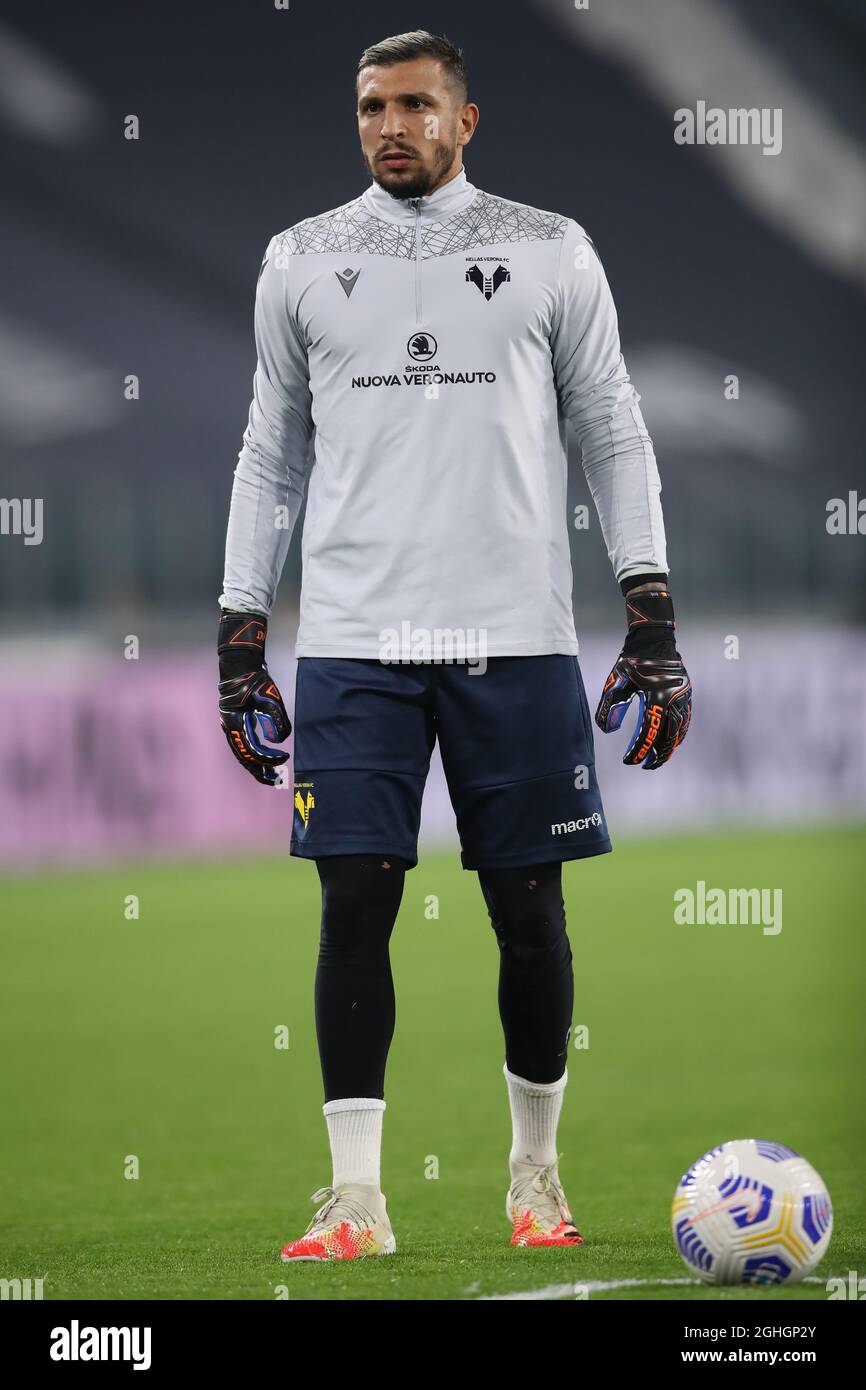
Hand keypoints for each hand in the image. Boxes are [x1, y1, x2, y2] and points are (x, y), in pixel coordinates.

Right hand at [217, 611, 290, 785]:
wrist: (239, 665)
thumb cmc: (254, 679)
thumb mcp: (270, 697)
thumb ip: (276, 719)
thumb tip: (279, 741)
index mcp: (235, 722)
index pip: (252, 750)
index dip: (268, 758)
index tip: (285, 758)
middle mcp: (230, 727)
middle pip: (244, 757)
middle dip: (259, 771)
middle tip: (275, 782)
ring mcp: (231, 726)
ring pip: (242, 753)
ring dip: (256, 765)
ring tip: (270, 775)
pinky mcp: (235, 723)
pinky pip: (243, 744)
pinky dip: (253, 754)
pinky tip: (265, 758)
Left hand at [595, 654, 690, 768]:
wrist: (653, 641)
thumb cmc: (631, 662)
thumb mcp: (615, 683)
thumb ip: (609, 707)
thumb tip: (608, 730)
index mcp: (656, 698)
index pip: (648, 733)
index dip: (638, 751)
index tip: (629, 761)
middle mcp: (673, 701)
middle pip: (668, 738)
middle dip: (657, 756)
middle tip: (646, 766)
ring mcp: (683, 698)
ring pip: (679, 732)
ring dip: (669, 747)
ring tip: (657, 758)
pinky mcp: (686, 695)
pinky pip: (684, 721)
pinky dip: (678, 735)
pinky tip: (670, 742)